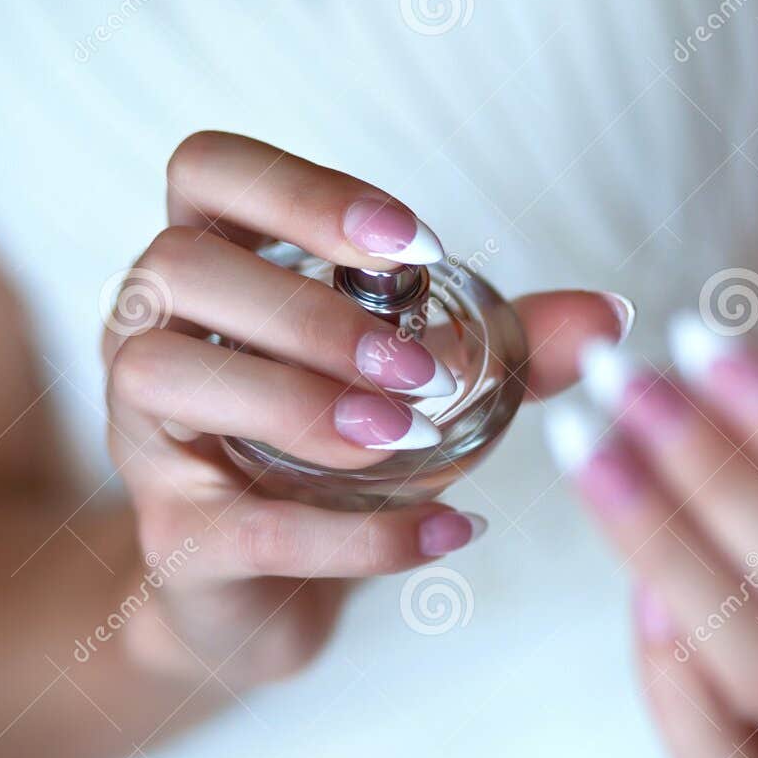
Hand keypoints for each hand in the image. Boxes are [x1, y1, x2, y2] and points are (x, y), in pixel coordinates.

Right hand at [102, 131, 628, 681]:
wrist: (269, 589)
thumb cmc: (338, 453)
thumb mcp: (423, 382)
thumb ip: (506, 344)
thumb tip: (611, 315)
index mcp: (213, 264)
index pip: (209, 168)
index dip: (302, 190)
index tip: (415, 245)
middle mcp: (153, 332)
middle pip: (180, 267)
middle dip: (311, 311)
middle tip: (422, 371)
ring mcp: (146, 436)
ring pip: (169, 377)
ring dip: (301, 401)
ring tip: (408, 438)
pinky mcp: (173, 540)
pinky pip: (244, 527)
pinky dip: (357, 537)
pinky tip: (450, 530)